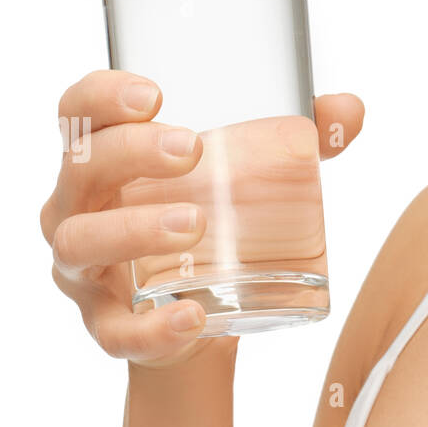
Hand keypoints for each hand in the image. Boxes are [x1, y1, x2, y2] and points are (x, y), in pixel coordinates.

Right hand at [41, 71, 363, 368]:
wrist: (208, 310)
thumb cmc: (218, 215)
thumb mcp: (257, 172)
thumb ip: (304, 137)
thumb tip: (349, 112)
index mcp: (109, 158)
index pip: (78, 113)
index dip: (101, 96)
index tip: (153, 95)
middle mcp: (81, 207)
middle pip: (81, 168)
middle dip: (131, 152)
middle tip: (193, 149)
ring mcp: (86, 270)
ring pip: (81, 243)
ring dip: (134, 229)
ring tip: (194, 224)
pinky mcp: (107, 325)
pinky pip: (115, 331)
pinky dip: (152, 326)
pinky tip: (194, 315)